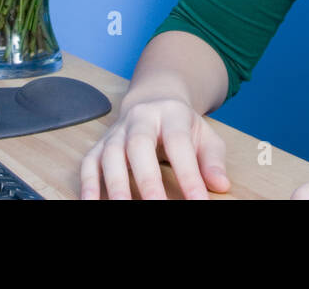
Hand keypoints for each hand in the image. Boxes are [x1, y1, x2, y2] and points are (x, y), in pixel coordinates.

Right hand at [78, 96, 231, 198]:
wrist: (153, 100)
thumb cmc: (181, 125)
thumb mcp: (205, 135)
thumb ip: (212, 159)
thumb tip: (220, 184)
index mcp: (171, 113)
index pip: (179, 142)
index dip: (188, 174)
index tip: (198, 202)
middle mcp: (140, 118)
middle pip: (139, 145)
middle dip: (147, 179)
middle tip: (156, 206)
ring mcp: (117, 131)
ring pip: (111, 153)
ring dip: (115, 184)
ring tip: (122, 208)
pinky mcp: (101, 144)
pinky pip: (90, 162)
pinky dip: (88, 183)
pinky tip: (90, 202)